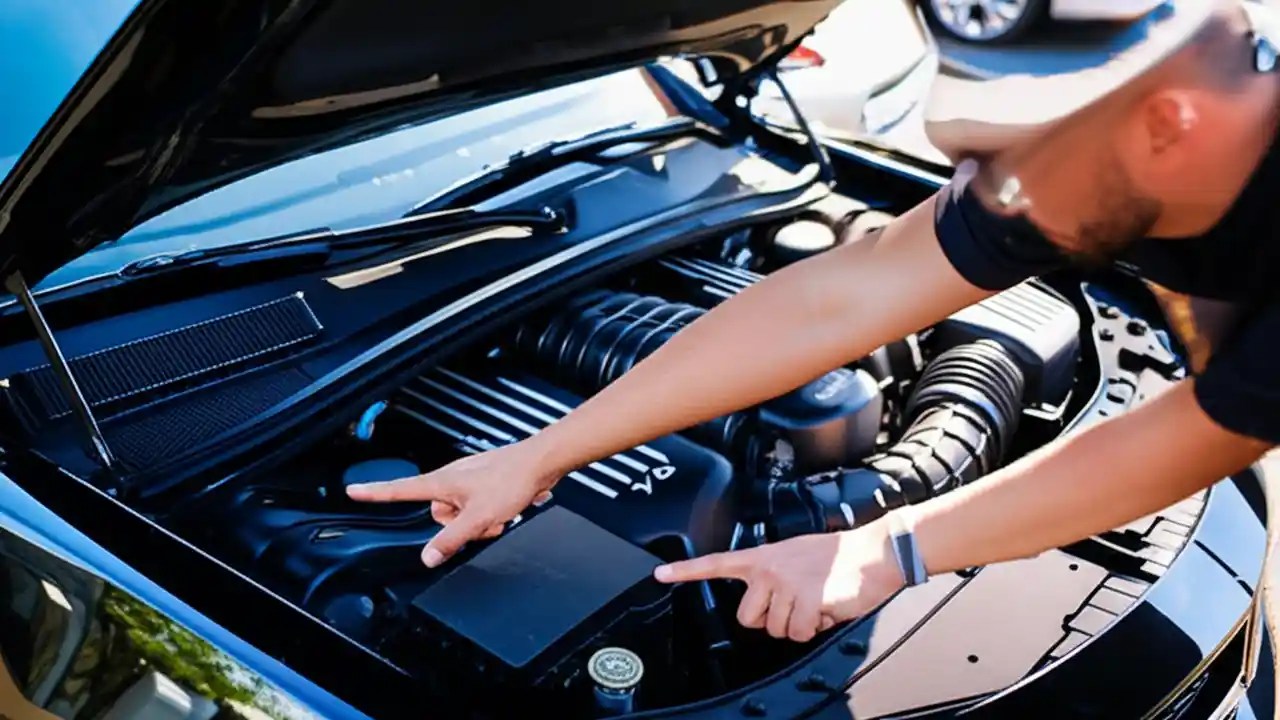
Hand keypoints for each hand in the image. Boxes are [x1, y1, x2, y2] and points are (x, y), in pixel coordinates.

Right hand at [346, 440, 560, 566]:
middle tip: (482, 520)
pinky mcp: (484, 484)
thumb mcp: (478, 517)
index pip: (399, 490)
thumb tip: (428, 557)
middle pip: (438, 515)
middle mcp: (451, 479)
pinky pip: (477, 509)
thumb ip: (450, 539)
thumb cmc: (511, 480)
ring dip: (480, 522)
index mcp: (441, 483)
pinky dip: (492, 514)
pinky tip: (508, 508)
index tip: (353, 490)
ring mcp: (468, 481)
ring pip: (461, 514)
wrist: (540, 463)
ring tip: (499, 513)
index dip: (375, 492)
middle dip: (459, 525)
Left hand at [653, 520, 904, 641]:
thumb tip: (767, 604)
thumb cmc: (839, 558)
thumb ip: (773, 575)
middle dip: (773, 620)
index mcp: (764, 557)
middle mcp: (769, 569)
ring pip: (777, 630)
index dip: (686, 571)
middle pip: (748, 618)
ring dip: (799, 624)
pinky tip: (826, 608)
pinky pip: (799, 634)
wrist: (873, 553)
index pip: (717, 563)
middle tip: (797, 602)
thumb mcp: (796, 557)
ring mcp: (786, 584)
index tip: (660, 573)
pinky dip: (815, 629)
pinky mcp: (807, 600)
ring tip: (817, 600)